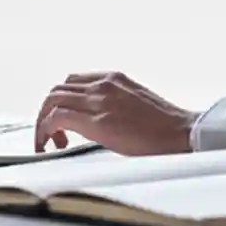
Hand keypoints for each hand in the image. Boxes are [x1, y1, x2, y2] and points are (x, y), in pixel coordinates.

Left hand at [34, 72, 198, 155]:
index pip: (73, 82)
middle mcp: (103, 84)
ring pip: (52, 100)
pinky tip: (52, 146)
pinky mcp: (96, 121)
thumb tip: (100, 121)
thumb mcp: (135, 103)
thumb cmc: (165, 126)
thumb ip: (114, 104)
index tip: (63, 121)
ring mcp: (98, 100)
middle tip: (51, 134)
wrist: (182, 133)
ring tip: (48, 142)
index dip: (62, 101)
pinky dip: (46, 131)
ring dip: (43, 121)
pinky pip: (56, 118)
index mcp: (114, 79)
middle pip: (58, 89)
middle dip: (47, 111)